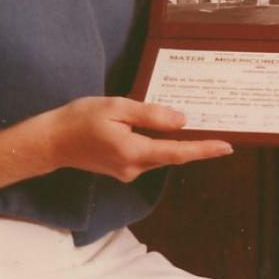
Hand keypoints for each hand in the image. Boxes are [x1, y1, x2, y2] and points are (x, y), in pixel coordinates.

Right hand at [40, 96, 232, 182]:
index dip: (204, 150)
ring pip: (158, 155)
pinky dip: (156, 144)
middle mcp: (134, 167)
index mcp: (134, 151)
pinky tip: (156, 129)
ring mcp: (127, 172)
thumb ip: (149, 115)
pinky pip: (146, 155)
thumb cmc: (80, 118)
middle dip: (193, 144)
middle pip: (171, 155)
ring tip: (189, 124)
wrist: (51, 141)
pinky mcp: (120, 170)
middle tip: (215, 129)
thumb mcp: (116, 107)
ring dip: (174, 143)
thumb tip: (181, 121)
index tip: (227, 147)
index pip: (177, 152)